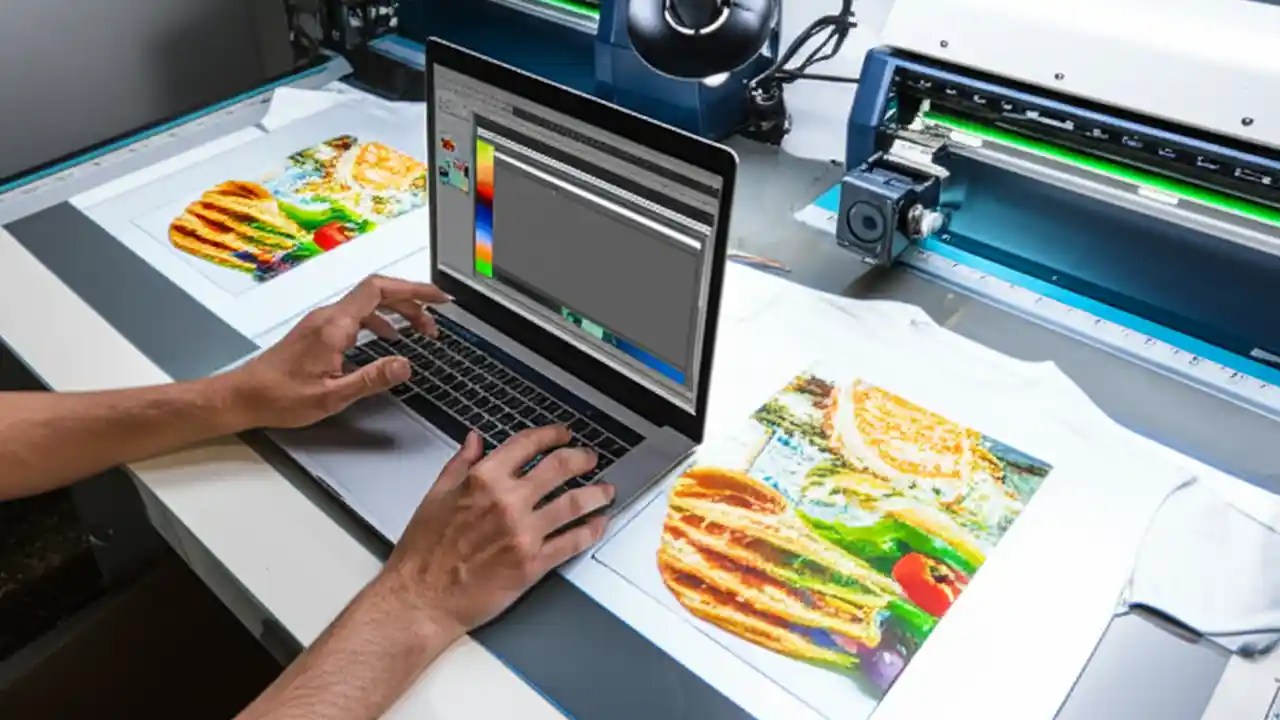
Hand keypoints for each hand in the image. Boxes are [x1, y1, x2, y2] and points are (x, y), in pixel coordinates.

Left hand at [222, 275, 449, 428]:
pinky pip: (356, 316)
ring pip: (368, 305)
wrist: (244, 396)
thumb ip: (371, 379)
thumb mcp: (332, 396)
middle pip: (378, 293)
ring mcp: (322, 322)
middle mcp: (328, 317)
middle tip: (435, 320)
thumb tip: (404, 365)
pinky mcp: (318, 331)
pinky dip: (380, 322)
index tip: (437, 297)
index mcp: (334, 326)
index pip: (380, 290)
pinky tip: (387, 339)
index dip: (413, 289)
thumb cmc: (280, 397)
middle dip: (412, 302)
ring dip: (397, 313)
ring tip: (419, 331)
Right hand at [379, 425, 614, 634]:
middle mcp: (508, 502)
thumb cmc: (423, 553)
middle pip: (560, 467)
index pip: (527, 444)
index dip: (552, 434)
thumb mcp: (435, 496)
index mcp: (483, 480)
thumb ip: (460, 465)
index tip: (563, 434)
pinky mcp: (533, 564)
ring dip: (597, 493)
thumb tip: (475, 440)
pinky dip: (591, 530)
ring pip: (575, 503)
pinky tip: (599, 524)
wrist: (421, 598)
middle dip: (582, 458)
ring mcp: (523, 533)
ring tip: (606, 489)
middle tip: (590, 458)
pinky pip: (572, 542)